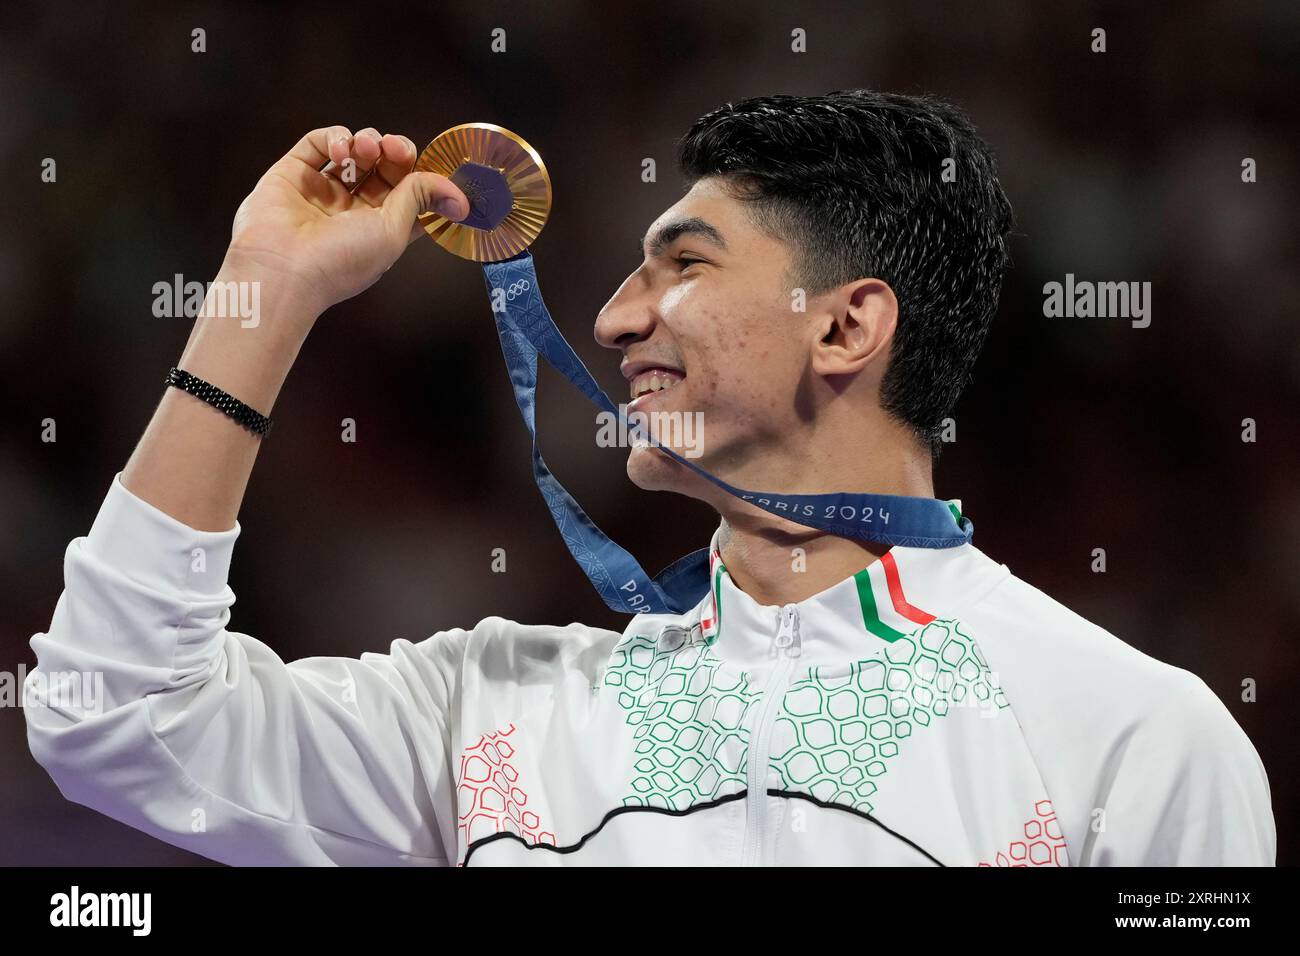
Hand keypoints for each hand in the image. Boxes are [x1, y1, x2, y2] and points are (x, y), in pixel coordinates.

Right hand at [220, 125, 467, 334]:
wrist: (283, 270)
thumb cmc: (340, 261)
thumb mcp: (392, 231)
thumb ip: (419, 199)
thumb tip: (457, 193)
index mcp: (378, 229)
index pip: (408, 194)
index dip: (422, 176)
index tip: (433, 167)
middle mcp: (351, 210)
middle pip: (384, 168)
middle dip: (396, 153)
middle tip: (396, 150)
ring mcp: (322, 190)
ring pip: (355, 152)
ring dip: (369, 142)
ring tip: (366, 149)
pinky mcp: (294, 173)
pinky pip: (319, 143)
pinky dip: (336, 138)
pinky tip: (342, 150)